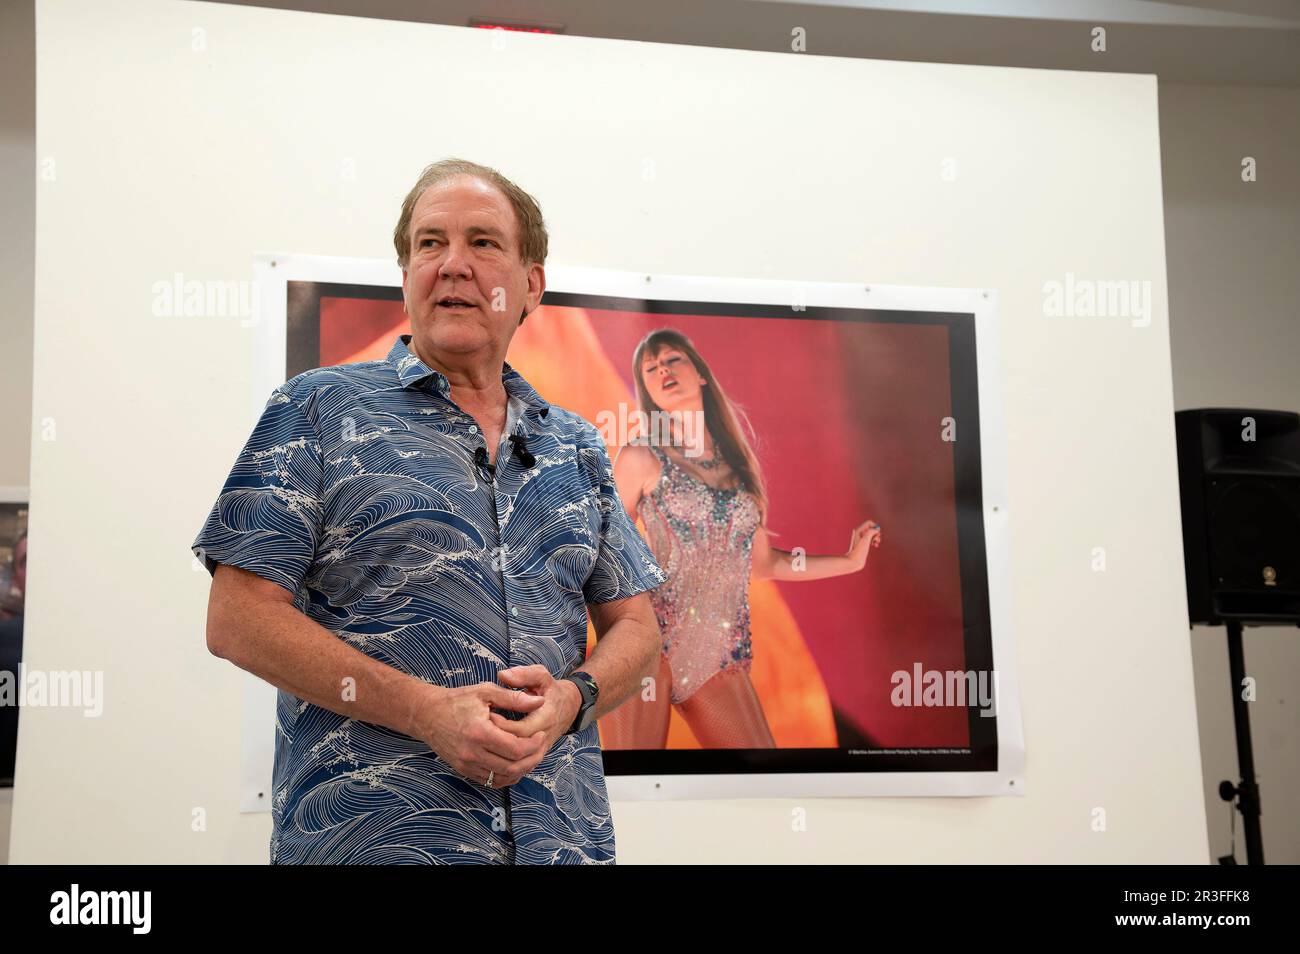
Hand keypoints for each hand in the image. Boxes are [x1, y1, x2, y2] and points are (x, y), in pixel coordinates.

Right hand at [411, 682, 546, 788]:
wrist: (427, 714)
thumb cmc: (457, 700)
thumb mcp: (486, 692)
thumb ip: (514, 698)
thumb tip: (540, 701)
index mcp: (480, 733)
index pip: (516, 749)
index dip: (534, 745)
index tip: (541, 734)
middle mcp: (472, 753)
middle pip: (513, 767)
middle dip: (533, 759)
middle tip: (540, 746)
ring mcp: (467, 765)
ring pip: (503, 777)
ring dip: (522, 769)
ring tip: (531, 754)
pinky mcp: (464, 770)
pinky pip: (491, 781)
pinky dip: (507, 775)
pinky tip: (514, 762)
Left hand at [490, 665, 582, 762]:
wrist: (569, 707)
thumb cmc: (552, 690)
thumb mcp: (541, 676)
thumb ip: (523, 674)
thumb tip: (503, 676)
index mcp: (546, 717)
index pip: (520, 730)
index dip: (500, 726)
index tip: (487, 716)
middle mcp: (545, 737)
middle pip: (517, 751)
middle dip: (496, 743)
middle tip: (480, 732)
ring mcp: (541, 749)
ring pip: (519, 765)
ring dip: (499, 759)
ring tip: (483, 746)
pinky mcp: (536, 756)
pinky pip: (521, 770)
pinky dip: (505, 768)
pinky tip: (490, 759)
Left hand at [847, 519, 881, 569]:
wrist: (854, 561)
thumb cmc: (859, 551)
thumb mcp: (866, 539)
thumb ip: (871, 531)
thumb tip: (876, 529)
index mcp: (858, 530)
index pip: (869, 523)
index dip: (875, 527)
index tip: (877, 534)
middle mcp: (859, 533)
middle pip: (871, 528)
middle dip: (876, 533)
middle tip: (877, 539)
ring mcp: (861, 539)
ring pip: (872, 534)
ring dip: (876, 537)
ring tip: (876, 543)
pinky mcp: (863, 544)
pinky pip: (871, 539)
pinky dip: (874, 541)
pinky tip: (875, 545)